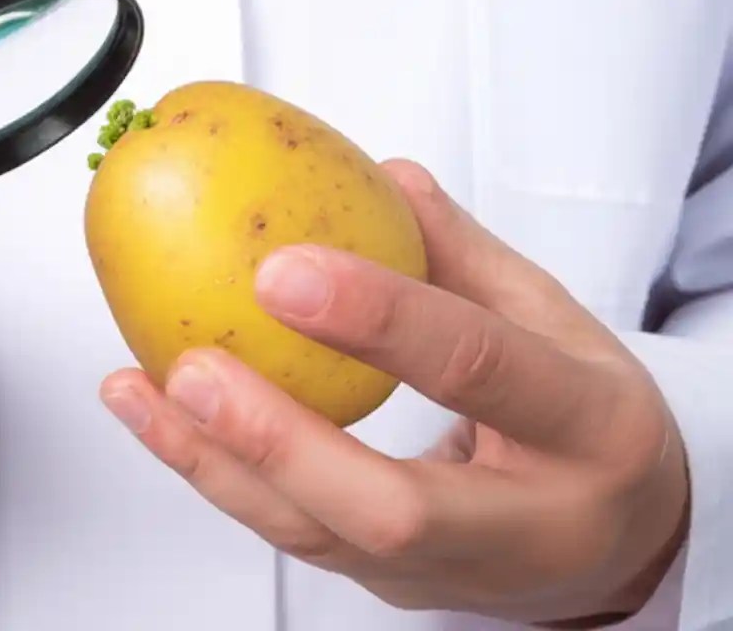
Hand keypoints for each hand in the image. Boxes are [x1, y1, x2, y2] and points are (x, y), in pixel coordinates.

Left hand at [98, 160, 688, 625]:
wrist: (619, 544)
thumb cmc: (588, 426)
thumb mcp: (556, 321)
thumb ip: (464, 254)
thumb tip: (381, 175)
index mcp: (585, 430)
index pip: (479, 370)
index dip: (380, 319)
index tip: (284, 269)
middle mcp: (519, 525)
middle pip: (387, 507)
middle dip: (277, 438)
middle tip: (196, 368)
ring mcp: (444, 573)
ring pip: (316, 537)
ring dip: (214, 462)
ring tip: (140, 391)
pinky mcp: (385, 584)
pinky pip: (290, 533)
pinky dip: (215, 473)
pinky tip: (159, 419)